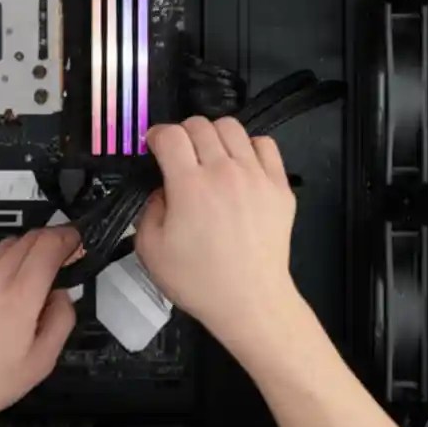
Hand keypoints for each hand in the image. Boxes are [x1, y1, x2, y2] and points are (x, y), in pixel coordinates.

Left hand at [0, 227, 78, 426]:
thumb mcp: (42, 362)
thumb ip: (62, 319)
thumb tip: (63, 294)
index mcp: (19, 297)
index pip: (51, 244)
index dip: (68, 238)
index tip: (73, 241)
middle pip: (30, 239)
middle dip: (46, 247)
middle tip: (49, 269)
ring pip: (3, 248)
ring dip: (16, 260)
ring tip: (8, 297)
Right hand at [135, 117, 299, 349]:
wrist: (250, 301)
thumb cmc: (199, 281)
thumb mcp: (150, 250)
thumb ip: (147, 210)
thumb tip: (161, 189)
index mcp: (190, 186)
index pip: (170, 134)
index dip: (156, 135)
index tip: (153, 146)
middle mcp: (224, 172)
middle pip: (200, 125)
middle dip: (182, 134)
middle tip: (179, 155)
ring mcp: (256, 176)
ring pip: (232, 128)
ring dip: (214, 135)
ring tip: (210, 156)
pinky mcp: (279, 187)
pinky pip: (266, 145)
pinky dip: (249, 147)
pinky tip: (240, 164)